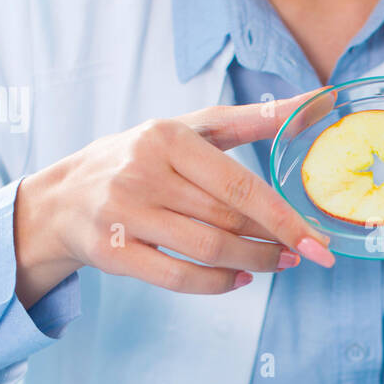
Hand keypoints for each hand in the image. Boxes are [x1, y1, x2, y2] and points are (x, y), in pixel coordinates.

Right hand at [13, 95, 336, 308]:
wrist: (63, 197)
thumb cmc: (142, 159)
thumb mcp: (190, 129)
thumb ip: (253, 119)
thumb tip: (319, 99)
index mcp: (167, 137)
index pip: (238, 184)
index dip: (284, 218)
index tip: (317, 241)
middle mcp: (142, 172)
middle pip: (227, 220)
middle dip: (273, 242)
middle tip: (302, 253)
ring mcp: (123, 213)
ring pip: (207, 250)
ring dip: (252, 263)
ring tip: (276, 264)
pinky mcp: (111, 252)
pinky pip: (178, 277)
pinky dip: (217, 284)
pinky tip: (238, 280)